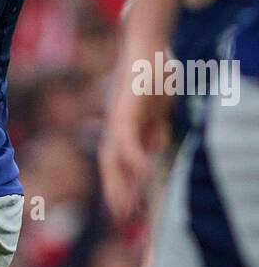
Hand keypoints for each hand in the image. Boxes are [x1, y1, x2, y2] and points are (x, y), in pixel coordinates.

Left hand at [99, 55, 170, 225]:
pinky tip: (144, 175)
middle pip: (110, 167)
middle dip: (115, 193)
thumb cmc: (152, 76)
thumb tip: (154, 148)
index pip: (117, 164)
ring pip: (114, 160)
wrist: (146, 46)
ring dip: (120, 184)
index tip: (125, 210)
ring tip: (128, 207)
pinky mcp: (126, 113)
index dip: (119, 187)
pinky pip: (128, 142)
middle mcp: (115, 128)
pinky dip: (135, 160)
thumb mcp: (157, 109)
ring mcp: (118, 121)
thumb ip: (154, 129)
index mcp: (123, 129)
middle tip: (122, 219)